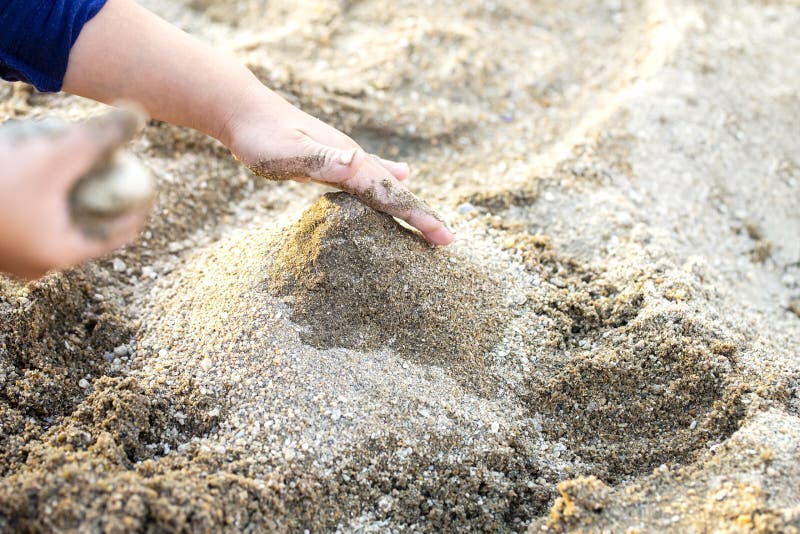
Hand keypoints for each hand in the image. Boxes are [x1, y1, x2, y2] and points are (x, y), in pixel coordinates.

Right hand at [0, 121, 145, 279]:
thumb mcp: (54, 152)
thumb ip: (100, 138)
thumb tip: (141, 115)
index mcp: (60, 254)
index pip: (117, 233)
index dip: (137, 204)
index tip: (146, 178)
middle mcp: (36, 264)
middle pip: (86, 228)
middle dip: (102, 198)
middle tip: (115, 169)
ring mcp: (9, 256)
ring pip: (54, 223)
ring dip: (69, 196)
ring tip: (81, 166)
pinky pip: (28, 218)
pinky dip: (41, 196)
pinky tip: (41, 168)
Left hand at [226, 94, 454, 245]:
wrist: (243, 108)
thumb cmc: (261, 134)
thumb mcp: (287, 151)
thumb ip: (320, 157)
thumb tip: (358, 161)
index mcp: (349, 162)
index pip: (391, 193)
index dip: (418, 216)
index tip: (444, 238)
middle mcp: (353, 159)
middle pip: (395, 191)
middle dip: (421, 215)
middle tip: (447, 240)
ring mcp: (344, 158)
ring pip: (385, 184)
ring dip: (408, 203)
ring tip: (429, 220)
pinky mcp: (333, 160)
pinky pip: (368, 179)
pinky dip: (387, 185)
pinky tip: (400, 176)